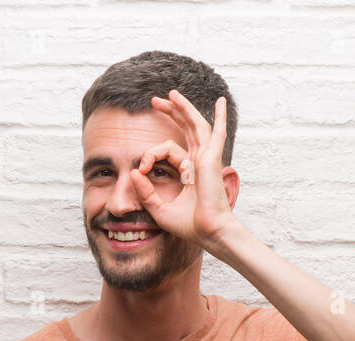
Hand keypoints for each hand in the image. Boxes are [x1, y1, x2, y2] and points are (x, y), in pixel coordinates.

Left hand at [130, 90, 237, 250]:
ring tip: (171, 93)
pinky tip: (220, 102)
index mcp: (189, 172)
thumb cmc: (189, 226)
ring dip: (184, 108)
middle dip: (171, 112)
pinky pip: (216, 133)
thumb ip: (145, 192)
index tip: (142, 170)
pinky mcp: (212, 159)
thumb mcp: (159, 209)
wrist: (207, 233)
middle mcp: (199, 162)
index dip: (150, 155)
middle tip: (155, 100)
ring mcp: (207, 159)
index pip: (168, 150)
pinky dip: (219, 117)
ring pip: (196, 125)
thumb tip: (134, 172)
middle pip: (186, 129)